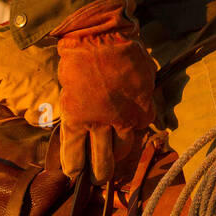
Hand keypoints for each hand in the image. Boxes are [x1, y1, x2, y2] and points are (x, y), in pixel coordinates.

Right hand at [51, 0, 156, 183]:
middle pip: (118, 154)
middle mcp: (122, 121)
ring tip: (88, 178)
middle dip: (111, 169)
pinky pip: (72, 147)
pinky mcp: (75, 116)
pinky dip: (70, 162)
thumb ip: (141, 98)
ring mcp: (98, 121)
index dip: (129, 138)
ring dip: (92, 171)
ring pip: (95, 158)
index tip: (121, 141)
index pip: (137, 134)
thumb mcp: (145, 76)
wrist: (98, 37)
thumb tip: (138, 112)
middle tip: (105, 177)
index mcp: (143, 110)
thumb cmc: (126, 50)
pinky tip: (70, 173)